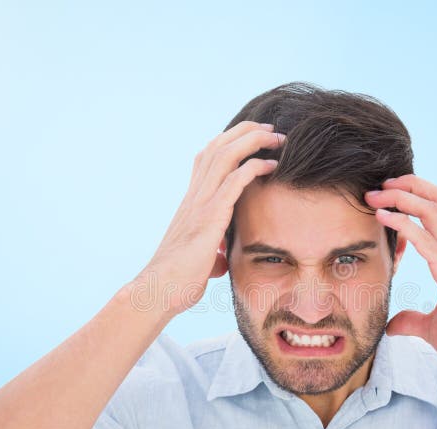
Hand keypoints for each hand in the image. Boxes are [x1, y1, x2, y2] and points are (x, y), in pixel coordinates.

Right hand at [134, 121, 285, 315]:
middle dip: (246, 132)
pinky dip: (253, 168)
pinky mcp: (210, 217)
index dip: (229, 141)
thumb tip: (219, 260)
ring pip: (225, 156)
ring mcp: (200, 204)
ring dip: (252, 142)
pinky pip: (234, 182)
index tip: (254, 137)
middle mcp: (194, 196)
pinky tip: (271, 165)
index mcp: (192, 202)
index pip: (207, 158)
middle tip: (271, 129)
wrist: (160, 291)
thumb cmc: (178, 281)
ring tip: (276, 139)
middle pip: (217, 147)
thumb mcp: (200, 260)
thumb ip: (212, 252)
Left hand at [364, 175, 436, 373]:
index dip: (417, 194)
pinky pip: (424, 238)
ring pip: (432, 210)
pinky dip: (401, 222)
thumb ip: (412, 320)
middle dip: (407, 186)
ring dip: (400, 198)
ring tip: (374, 196)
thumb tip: (392, 325)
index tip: (389, 193)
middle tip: (378, 187)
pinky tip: (382, 217)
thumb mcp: (431, 327)